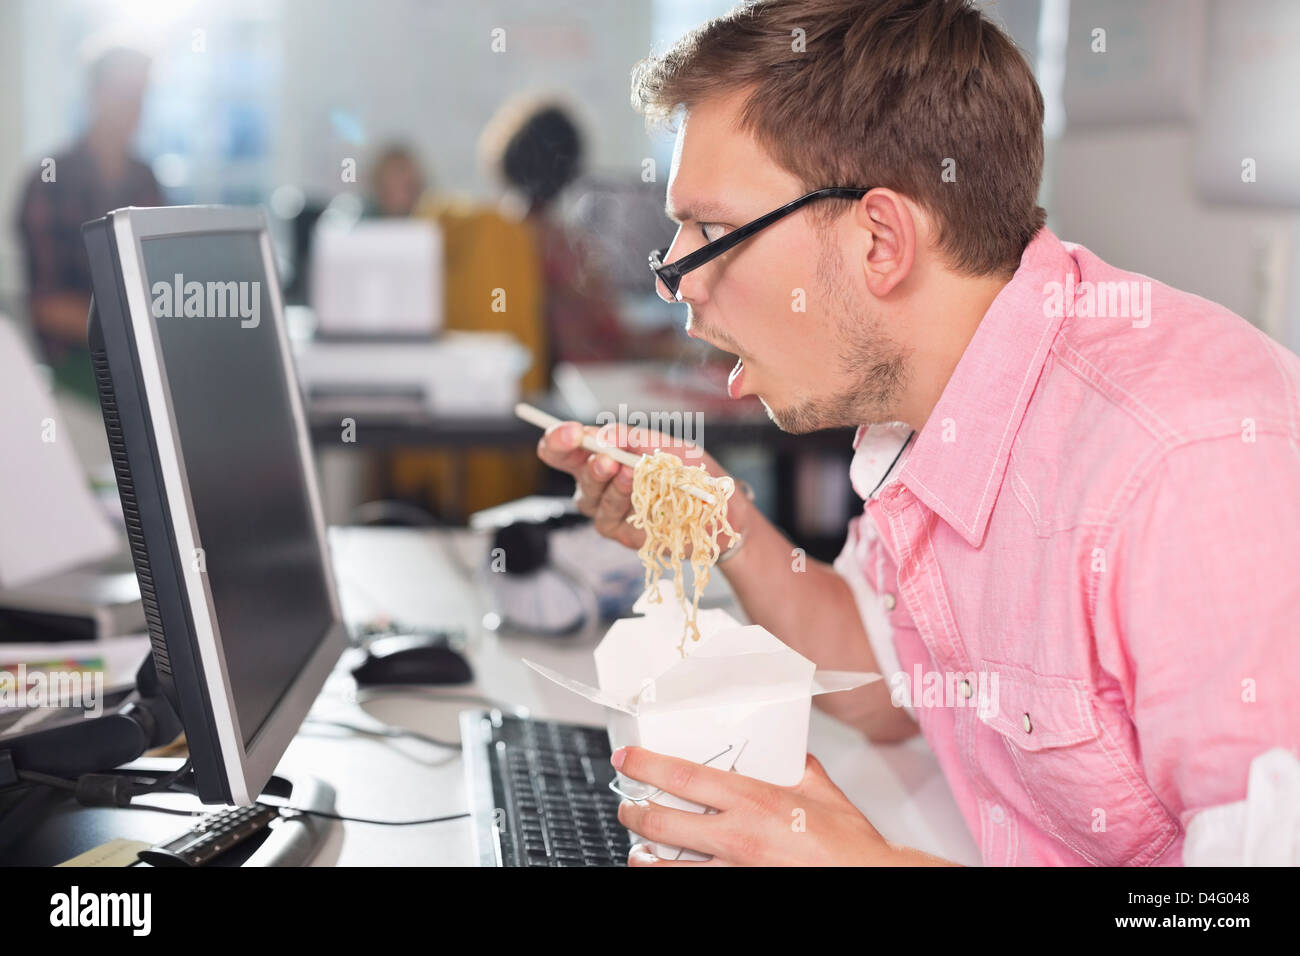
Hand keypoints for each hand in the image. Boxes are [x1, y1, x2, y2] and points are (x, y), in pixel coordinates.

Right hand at [535, 421, 744, 551]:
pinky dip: (619, 498)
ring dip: (602, 479)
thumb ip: (636, 439)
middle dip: (576, 456)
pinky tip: (634, 485)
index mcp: (605, 455)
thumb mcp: (670, 447)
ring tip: (622, 468)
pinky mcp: (620, 532)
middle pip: (570, 469)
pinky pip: (607, 516)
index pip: (567, 447)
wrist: (721, 510)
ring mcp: (608, 509)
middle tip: (596, 451)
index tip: (569, 432)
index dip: (559, 439)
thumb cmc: (693, 475)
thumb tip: (605, 433)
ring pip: (588, 495)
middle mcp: (599, 483)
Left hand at [612, 746, 901, 865]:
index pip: (682, 776)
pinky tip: (669, 871)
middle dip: (633, 813)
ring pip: (666, 868)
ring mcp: (734, 873)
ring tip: (639, 848)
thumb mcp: (821, 789)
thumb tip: (781, 748)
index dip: (646, 765)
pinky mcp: (737, 893)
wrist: (867, 880)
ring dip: (644, 856)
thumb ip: (795, 765)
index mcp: (753, 801)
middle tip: (627, 805)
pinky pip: (690, 887)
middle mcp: (737, 838)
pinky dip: (673, 878)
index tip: (627, 759)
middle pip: (662, 823)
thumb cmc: (849, 845)